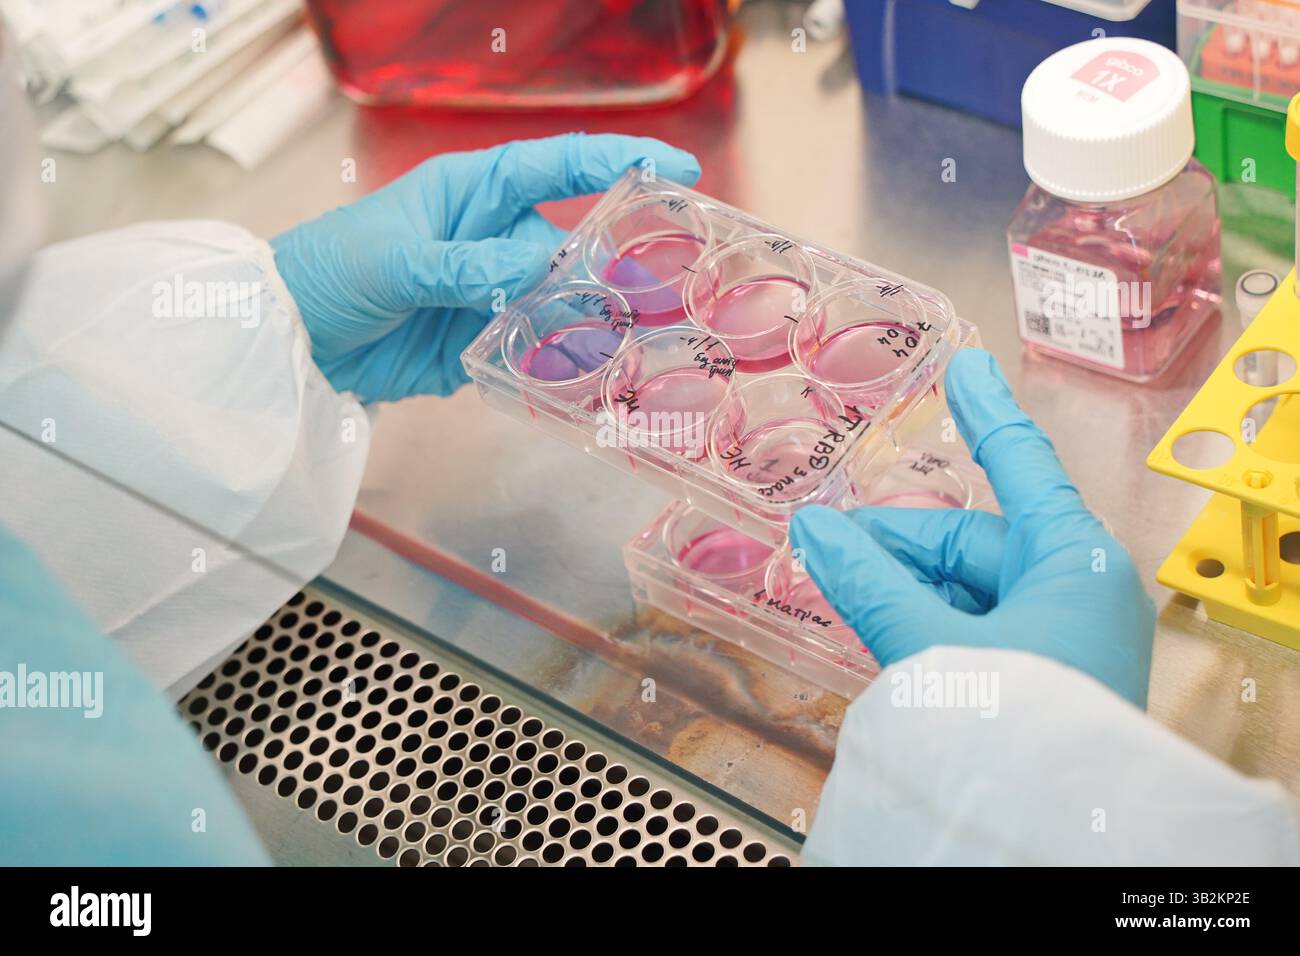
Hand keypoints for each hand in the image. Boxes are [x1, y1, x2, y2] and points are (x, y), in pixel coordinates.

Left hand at [272, 133, 700, 402]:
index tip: (674, 168)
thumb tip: (536, 270)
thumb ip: (466, 266)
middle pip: (571, 248)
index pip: (557, 167)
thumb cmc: (329, 270)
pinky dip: (557, 367)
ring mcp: (490, 294)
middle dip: (613, 268)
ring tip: (626, 348)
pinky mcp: (482, 345)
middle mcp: (491, 240)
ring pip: (560, 306)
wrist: (292, 344)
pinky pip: (534, 354)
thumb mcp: (396, 260)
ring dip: (589, 327)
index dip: (616, 162)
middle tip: (655, 296)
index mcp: (473, 194)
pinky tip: (580, 380)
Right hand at [789, 349, 1154, 706]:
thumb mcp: (933, 649)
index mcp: (1074, 560)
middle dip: (897, 541)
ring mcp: (1060, 635)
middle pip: (974, 540)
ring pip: (966, 589)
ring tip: (838, 585)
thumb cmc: (1021, 734)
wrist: (1057, 838)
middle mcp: (1074, 589)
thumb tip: (811, 529)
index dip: (986, 411)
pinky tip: (877, 626)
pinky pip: (974, 628)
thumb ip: (868, 585)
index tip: (967, 365)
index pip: (1021, 463)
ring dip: (902, 589)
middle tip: (825, 539)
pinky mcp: (1041, 676)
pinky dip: (924, 624)